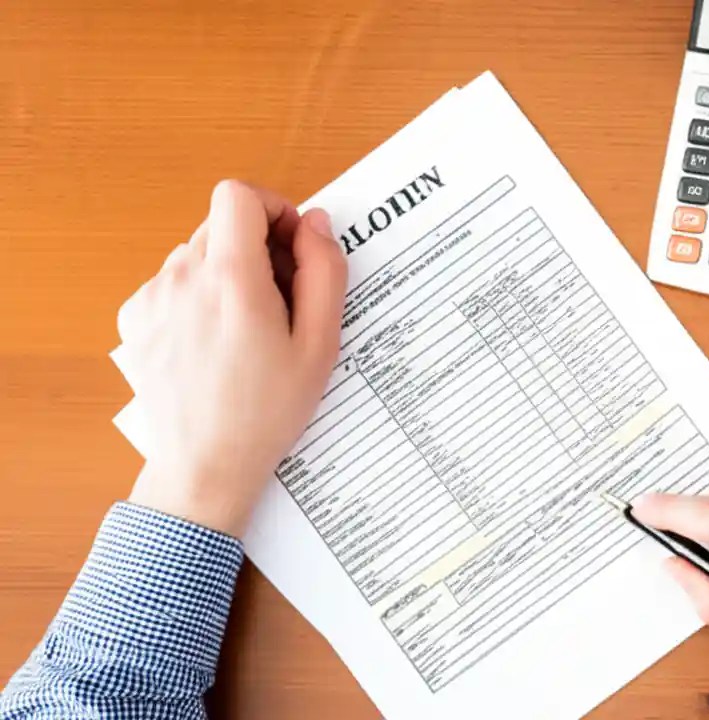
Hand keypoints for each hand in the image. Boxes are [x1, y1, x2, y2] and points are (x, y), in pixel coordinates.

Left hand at [116, 180, 346, 536]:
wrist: (205, 467)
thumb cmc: (268, 411)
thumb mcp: (320, 345)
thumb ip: (324, 273)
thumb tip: (316, 223)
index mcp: (231, 279)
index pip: (238, 195)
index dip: (272, 208)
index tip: (292, 245)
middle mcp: (182, 278)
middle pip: (220, 224)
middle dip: (257, 247)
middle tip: (281, 302)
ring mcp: (151, 298)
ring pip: (196, 254)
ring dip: (227, 273)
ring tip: (247, 331)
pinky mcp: (134, 319)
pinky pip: (173, 283)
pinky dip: (198, 298)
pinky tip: (215, 343)